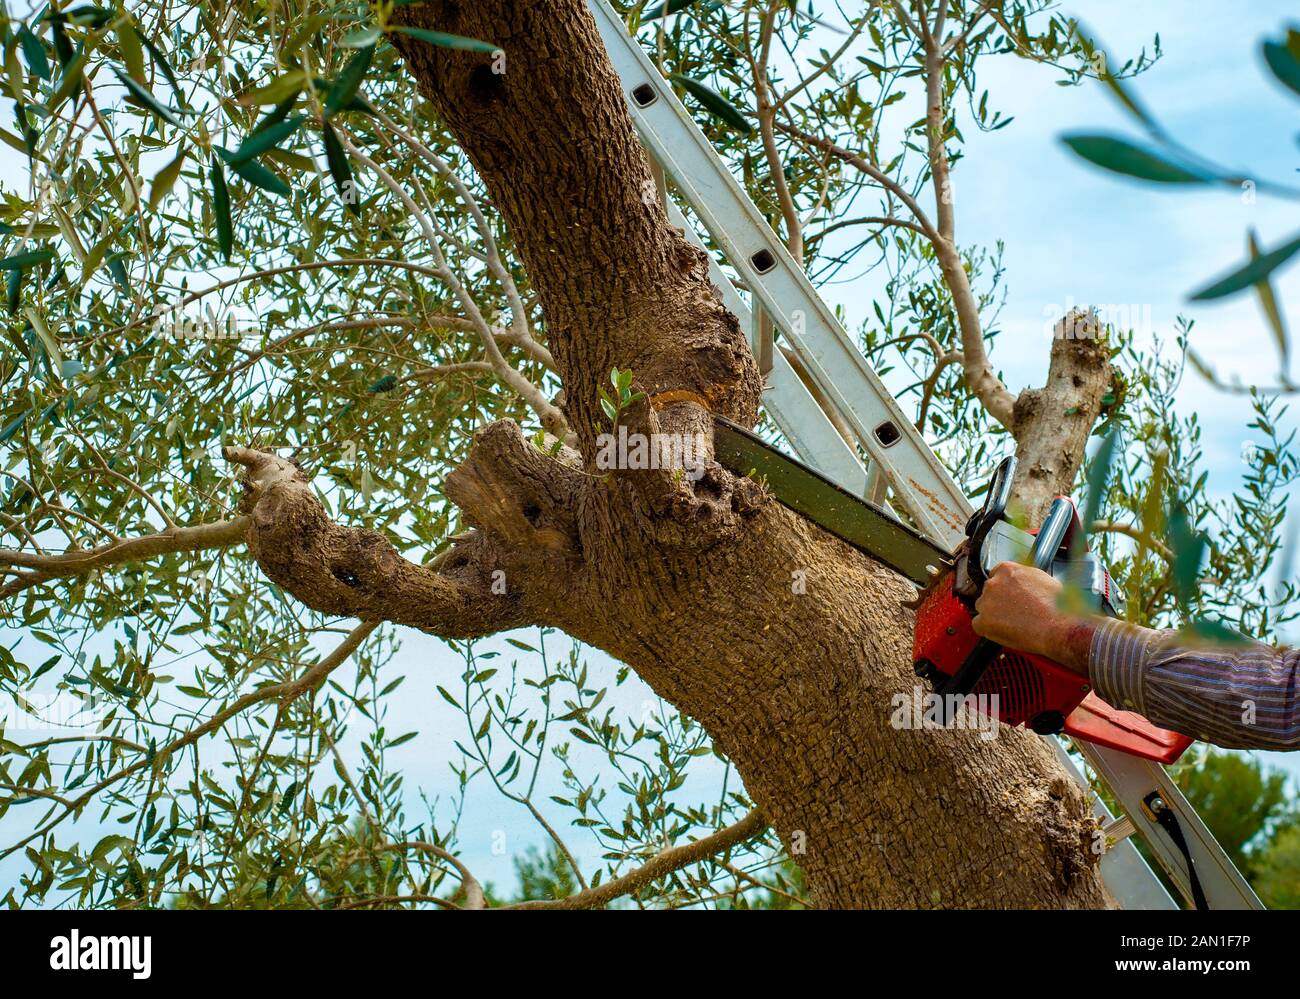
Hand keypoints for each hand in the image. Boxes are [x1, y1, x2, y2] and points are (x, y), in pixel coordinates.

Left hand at [971, 562, 1092, 673]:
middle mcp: (993, 583)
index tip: (1009, 596)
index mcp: (1006, 570)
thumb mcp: (1041, 579)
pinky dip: (989, 630)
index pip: (996, 575)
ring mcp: (986, 602)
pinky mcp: (983, 621)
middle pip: (989, 592)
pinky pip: (979, 625)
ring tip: (1014, 624)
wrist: (1059, 626)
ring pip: (983, 608)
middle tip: (1014, 612)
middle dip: (999, 601)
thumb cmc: (1056, 606)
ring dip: (993, 616)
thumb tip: (1022, 582)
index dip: (1004, 588)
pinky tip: (1006, 631)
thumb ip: (1024, 578)